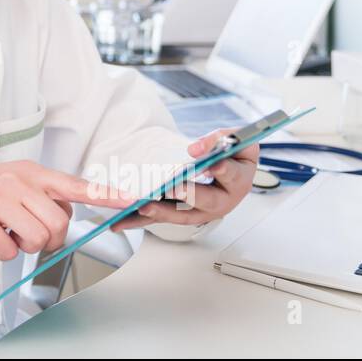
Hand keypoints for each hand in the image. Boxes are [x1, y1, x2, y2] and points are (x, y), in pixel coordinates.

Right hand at [0, 162, 140, 261]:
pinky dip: (4, 251)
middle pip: (60, 224)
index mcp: (32, 173)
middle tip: (30, 233)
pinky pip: (11, 251)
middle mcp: (17, 182)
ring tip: (9, 232)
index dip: (107, 195)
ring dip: (26, 245)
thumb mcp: (15, 180)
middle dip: (50, 238)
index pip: (77, 185)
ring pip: (38, 239)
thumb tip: (68, 212)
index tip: (132, 200)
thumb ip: (44, 193)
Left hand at [111, 126, 258, 232]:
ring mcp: (201, 212)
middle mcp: (222, 202)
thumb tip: (196, 150)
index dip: (223, 169)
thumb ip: (219, 139)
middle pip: (205, 202)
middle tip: (172, 188)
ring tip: (142, 207)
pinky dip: (142, 220)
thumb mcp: (234, 138)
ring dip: (161, 212)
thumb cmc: (233, 154)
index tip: (214, 163)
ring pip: (181, 215)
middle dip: (187, 194)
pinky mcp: (182, 214)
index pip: (232, 175)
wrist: (230, 167)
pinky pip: (162, 217)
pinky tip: (122, 222)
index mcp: (238, 181)